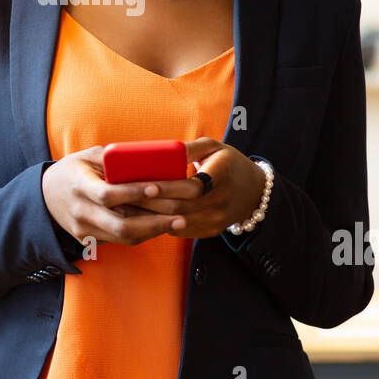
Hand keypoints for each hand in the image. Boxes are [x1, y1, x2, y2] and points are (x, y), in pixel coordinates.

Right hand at [42, 145, 184, 246]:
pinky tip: (162, 226)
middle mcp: (81, 211)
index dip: (132, 193)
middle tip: (182, 215)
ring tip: (180, 222)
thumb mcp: (88, 156)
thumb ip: (114, 158)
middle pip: (120, 224)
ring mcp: (85, 229)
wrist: (45, 196)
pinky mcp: (90, 240)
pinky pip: (121, 241)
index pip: (107, 194)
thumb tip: (149, 158)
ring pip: (124, 236)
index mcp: (80, 185)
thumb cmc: (74, 170)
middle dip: (154, 221)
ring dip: (154, 231)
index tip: (156, 188)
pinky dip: (143, 234)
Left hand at [135, 137, 267, 238]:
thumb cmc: (227, 163)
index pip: (192, 186)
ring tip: (127, 209)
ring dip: (150, 217)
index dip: (168, 187)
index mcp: (222, 175)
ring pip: (177, 222)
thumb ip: (189, 148)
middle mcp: (221, 201)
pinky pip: (181, 231)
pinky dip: (160, 225)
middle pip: (180, 207)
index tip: (145, 185)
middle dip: (150, 204)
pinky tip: (142, 218)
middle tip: (125, 198)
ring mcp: (217, 219)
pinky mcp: (211, 231)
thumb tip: (161, 150)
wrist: (252, 192)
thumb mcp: (213, 147)